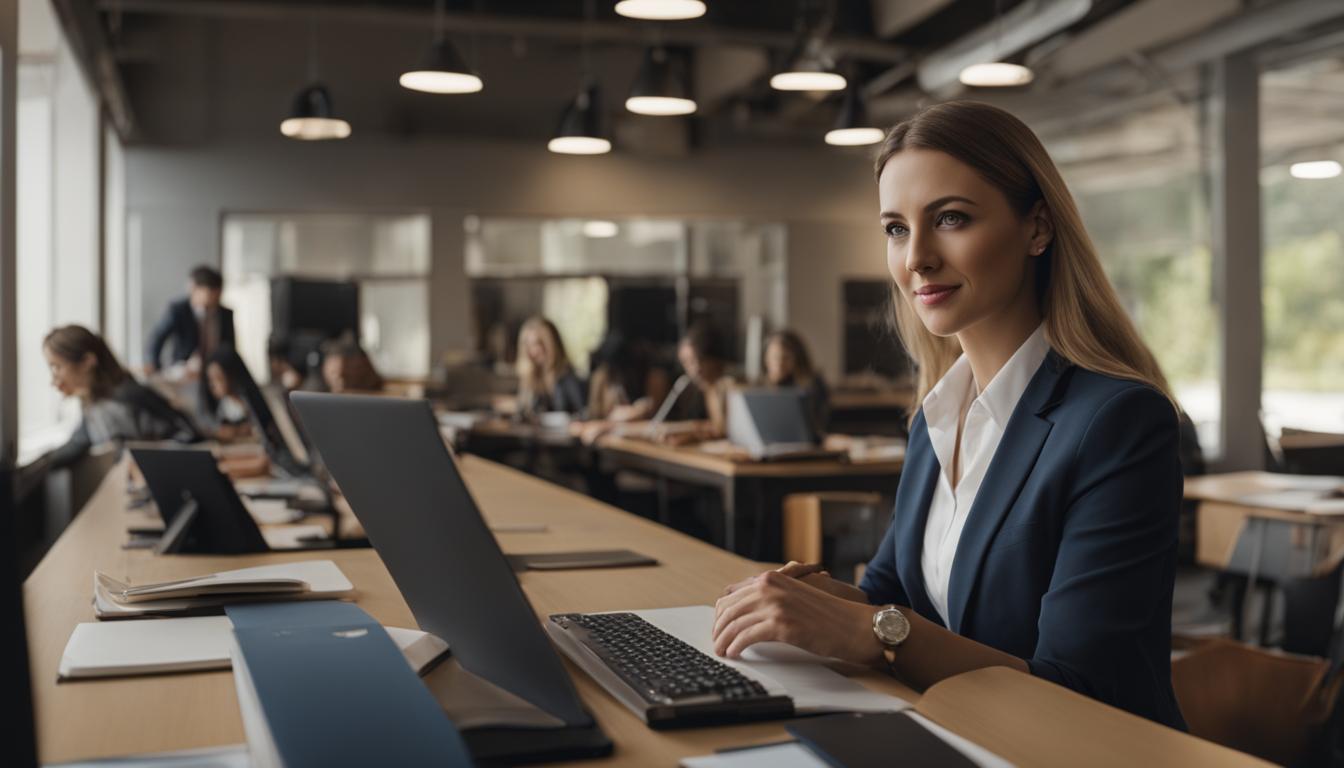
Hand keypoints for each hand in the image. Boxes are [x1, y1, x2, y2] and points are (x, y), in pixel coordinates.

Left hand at [712, 570, 882, 664]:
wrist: (852, 625)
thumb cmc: (826, 616)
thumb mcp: (793, 597)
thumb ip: (769, 598)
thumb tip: (743, 614)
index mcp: (771, 579)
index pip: (730, 596)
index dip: (721, 616)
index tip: (719, 629)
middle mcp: (769, 587)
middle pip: (728, 609)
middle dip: (718, 629)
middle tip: (716, 644)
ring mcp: (775, 604)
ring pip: (734, 624)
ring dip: (723, 640)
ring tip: (721, 652)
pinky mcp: (781, 624)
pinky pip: (747, 637)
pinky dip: (736, 647)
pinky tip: (735, 653)